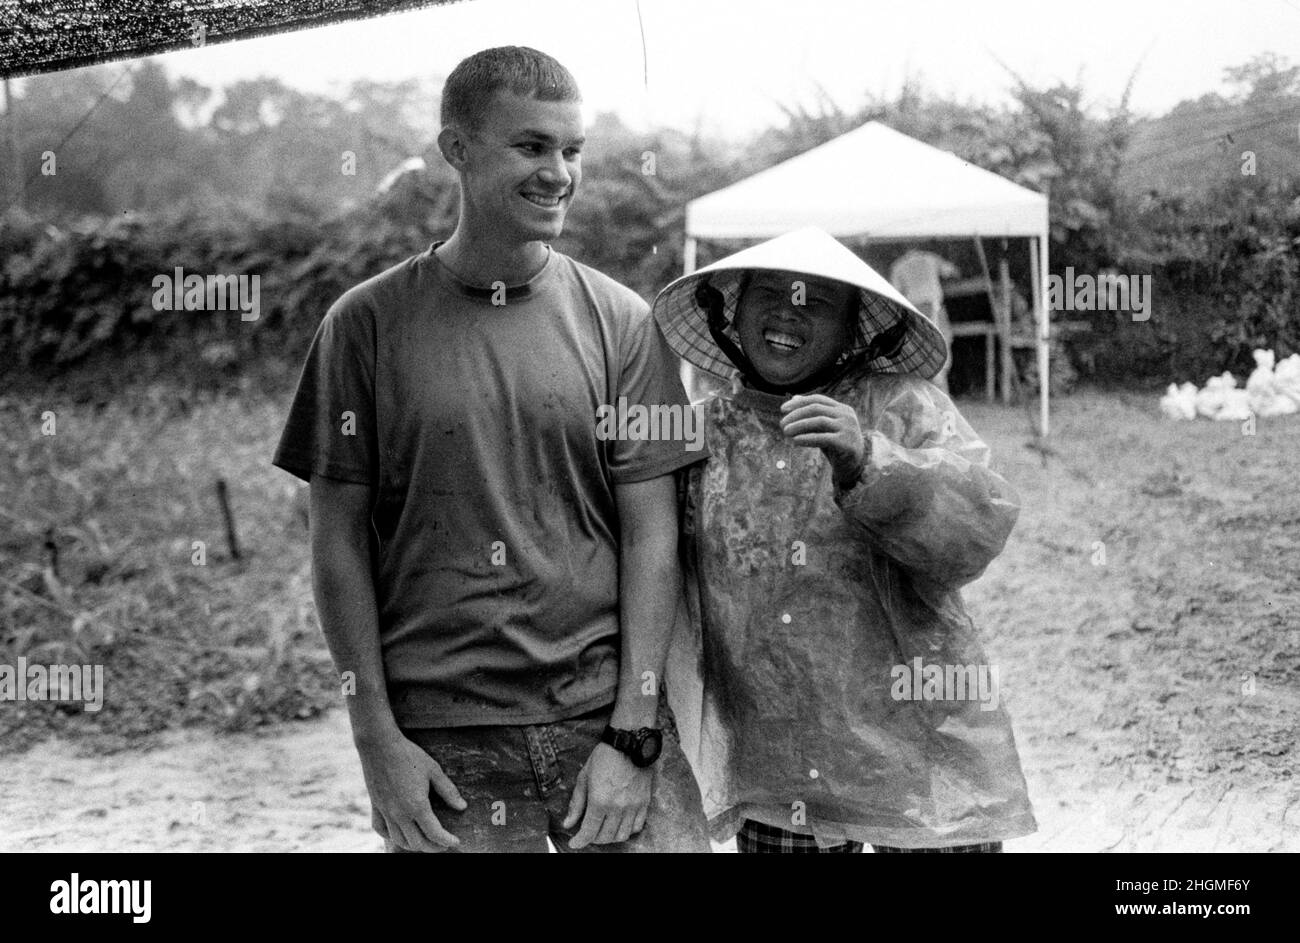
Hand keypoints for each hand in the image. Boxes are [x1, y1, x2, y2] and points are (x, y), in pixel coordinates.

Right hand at [355, 729, 466, 851]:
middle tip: (443, 844)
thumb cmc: (409, 755)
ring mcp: (385, 811)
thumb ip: (448, 791)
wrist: (379, 744)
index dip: (447, 841)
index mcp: (417, 805)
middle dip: (433, 847)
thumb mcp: (434, 770)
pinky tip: (399, 833)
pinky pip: (380, 829)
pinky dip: (391, 836)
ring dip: (414, 845)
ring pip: (399, 840)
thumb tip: (463, 807)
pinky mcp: (375, 806)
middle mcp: (400, 813)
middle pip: (417, 843)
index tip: (456, 842)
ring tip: (425, 841)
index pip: (435, 833)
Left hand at [562, 743, 653, 848]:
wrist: (630, 742)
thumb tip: (568, 823)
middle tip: (588, 833)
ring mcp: (633, 806)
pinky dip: (627, 830)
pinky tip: (620, 824)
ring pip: (622, 835)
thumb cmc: (605, 756)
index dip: (580, 841)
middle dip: (593, 839)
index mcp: (599, 801)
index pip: (589, 832)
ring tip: (603, 830)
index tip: (575, 843)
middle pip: (605, 836)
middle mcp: (617, 807)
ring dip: (610, 837)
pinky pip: (637, 826)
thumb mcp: (584, 777)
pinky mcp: (644, 802)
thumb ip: (576, 803)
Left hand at [779, 393, 865, 485]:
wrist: (855, 465)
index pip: (818, 399)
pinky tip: (795, 441)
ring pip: (819, 421)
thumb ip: (812, 414)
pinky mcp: (847, 443)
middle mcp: (847, 415)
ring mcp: (848, 428)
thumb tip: (793, 398)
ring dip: (799, 425)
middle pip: (817, 409)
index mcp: (842, 408)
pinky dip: (807, 438)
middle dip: (796, 415)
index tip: (782, 409)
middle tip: (781, 424)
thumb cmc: (836, 445)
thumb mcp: (824, 428)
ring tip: (785, 432)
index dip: (799, 403)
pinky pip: (823, 438)